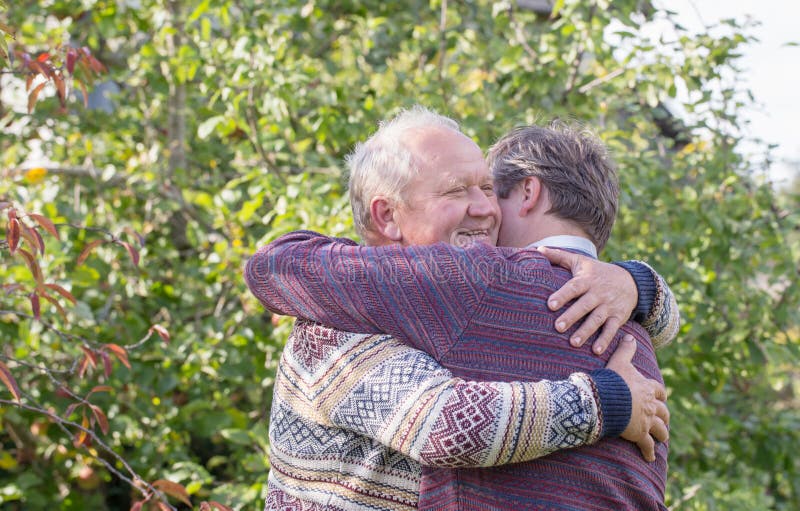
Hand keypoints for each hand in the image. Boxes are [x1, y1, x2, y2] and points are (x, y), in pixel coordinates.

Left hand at [538, 246, 637, 353]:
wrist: (630, 281)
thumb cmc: (597, 271)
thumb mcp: (580, 261)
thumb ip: (559, 256)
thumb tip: (537, 249)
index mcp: (587, 280)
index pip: (573, 288)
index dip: (562, 295)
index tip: (550, 304)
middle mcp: (598, 293)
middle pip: (584, 306)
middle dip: (572, 316)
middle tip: (558, 327)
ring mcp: (609, 306)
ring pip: (597, 319)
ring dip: (586, 331)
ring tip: (573, 343)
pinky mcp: (618, 317)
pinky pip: (612, 329)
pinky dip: (605, 340)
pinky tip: (596, 351)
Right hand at [605, 335, 668, 460]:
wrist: (608, 400)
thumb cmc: (613, 380)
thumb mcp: (619, 362)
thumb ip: (625, 350)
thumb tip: (629, 336)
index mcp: (647, 388)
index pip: (658, 390)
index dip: (660, 394)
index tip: (662, 396)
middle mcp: (651, 405)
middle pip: (663, 411)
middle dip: (664, 416)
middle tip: (663, 420)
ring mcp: (646, 420)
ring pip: (660, 429)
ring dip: (662, 434)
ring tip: (662, 438)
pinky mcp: (640, 433)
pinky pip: (647, 445)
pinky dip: (649, 452)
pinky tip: (650, 458)